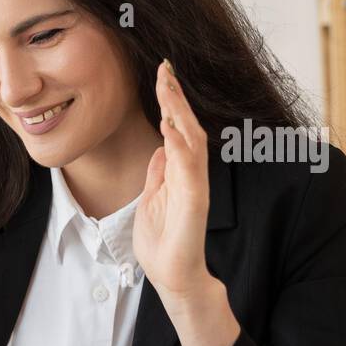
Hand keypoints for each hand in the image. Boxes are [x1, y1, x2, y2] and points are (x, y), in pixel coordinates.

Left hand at [133, 59, 214, 304]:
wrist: (173, 276)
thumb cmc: (163, 243)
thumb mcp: (150, 200)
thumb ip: (157, 174)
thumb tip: (159, 149)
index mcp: (178, 173)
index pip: (176, 129)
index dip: (169, 102)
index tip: (160, 76)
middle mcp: (190, 174)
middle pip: (186, 127)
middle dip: (175, 97)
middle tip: (164, 68)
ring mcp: (194, 186)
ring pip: (192, 140)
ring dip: (179, 112)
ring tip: (167, 86)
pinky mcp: (195, 202)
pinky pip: (190, 168)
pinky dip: (180, 145)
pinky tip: (170, 126)